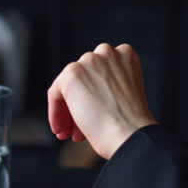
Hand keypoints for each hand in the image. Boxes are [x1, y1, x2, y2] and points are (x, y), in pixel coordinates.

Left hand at [47, 43, 156, 159]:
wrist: (131, 134)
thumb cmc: (132, 125)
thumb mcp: (125, 96)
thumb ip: (107, 86)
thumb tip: (86, 96)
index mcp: (126, 55)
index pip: (100, 73)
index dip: (94, 95)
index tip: (94, 113)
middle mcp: (108, 53)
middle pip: (84, 78)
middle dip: (81, 103)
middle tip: (79, 127)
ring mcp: (89, 61)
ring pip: (69, 86)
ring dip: (69, 110)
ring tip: (71, 132)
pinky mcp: (72, 74)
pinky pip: (55, 93)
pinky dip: (55, 112)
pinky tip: (62, 129)